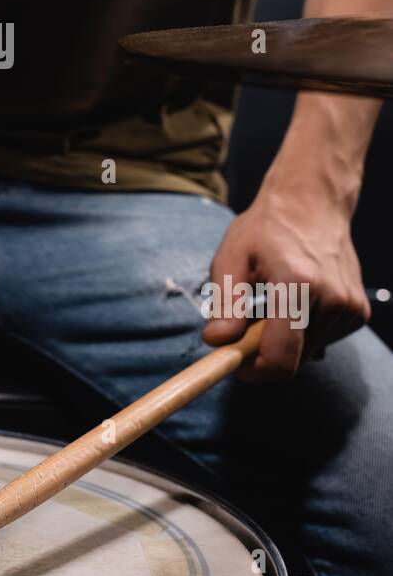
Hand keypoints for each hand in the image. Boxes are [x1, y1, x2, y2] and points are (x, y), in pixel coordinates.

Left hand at [203, 184, 369, 381]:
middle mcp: (331, 299)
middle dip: (265, 350)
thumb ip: (226, 302)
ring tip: (275, 300)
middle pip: (292, 359)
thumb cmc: (266, 228)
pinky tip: (299, 298)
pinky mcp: (358, 312)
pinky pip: (323, 339)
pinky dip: (305, 330)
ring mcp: (349, 307)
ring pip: (307, 352)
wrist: (313, 203)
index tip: (235, 364)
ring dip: (285, 339)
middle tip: (249, 320)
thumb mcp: (232, 256)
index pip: (280, 358)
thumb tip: (217, 341)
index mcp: (297, 285)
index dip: (254, 372)